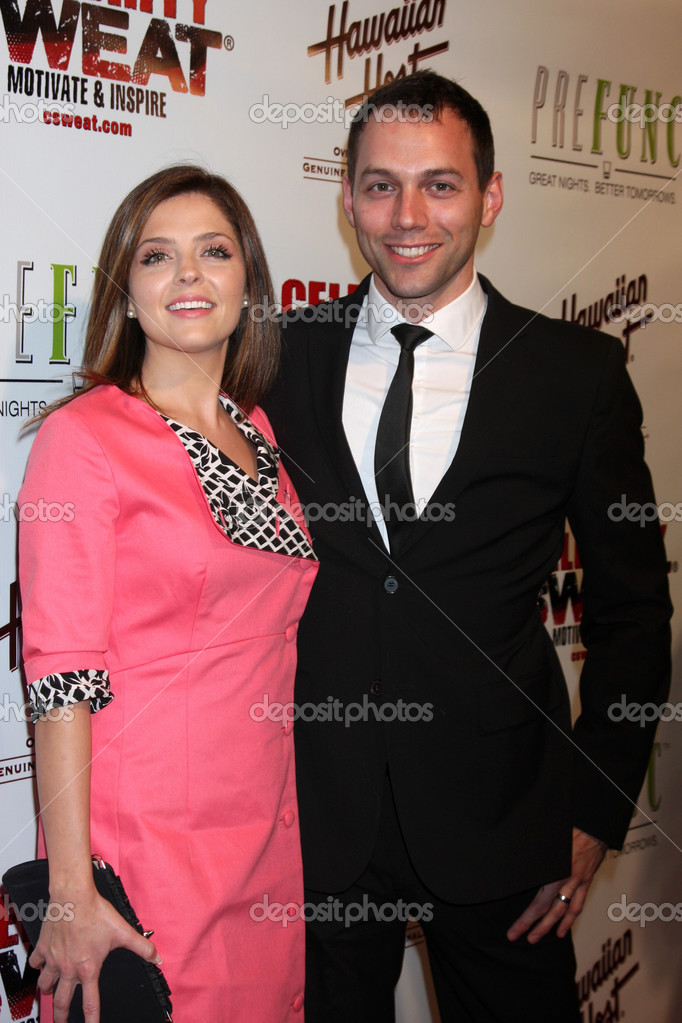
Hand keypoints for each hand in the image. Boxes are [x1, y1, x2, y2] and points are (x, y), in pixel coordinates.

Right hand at [28, 888, 159, 1022]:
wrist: (74, 896)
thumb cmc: (96, 912)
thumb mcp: (123, 931)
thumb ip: (142, 947)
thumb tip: (158, 958)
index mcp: (88, 969)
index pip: (90, 1004)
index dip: (91, 1020)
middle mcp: (69, 969)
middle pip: (61, 1002)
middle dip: (61, 1017)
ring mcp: (53, 960)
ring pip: (45, 985)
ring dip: (48, 991)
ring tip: (50, 993)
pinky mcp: (43, 948)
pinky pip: (35, 963)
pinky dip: (37, 966)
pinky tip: (40, 965)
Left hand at [506, 827, 606, 942]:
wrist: (594, 824)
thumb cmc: (569, 827)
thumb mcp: (546, 842)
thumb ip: (532, 856)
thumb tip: (515, 865)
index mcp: (555, 873)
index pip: (538, 905)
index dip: (526, 920)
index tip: (514, 930)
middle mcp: (567, 881)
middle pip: (550, 912)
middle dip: (535, 927)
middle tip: (521, 938)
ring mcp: (578, 882)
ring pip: (565, 912)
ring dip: (552, 927)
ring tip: (539, 938)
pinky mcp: (586, 880)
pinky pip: (578, 903)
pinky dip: (571, 917)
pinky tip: (564, 927)